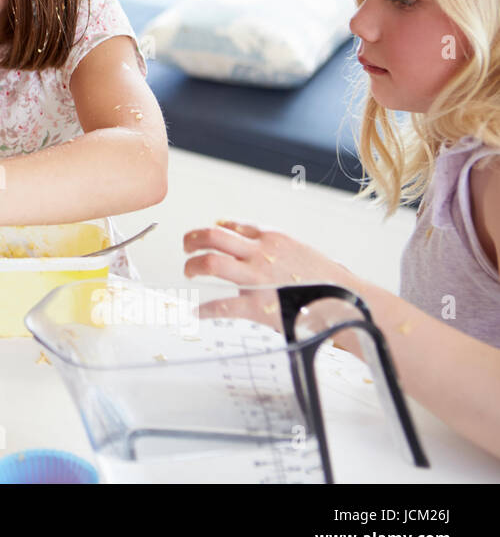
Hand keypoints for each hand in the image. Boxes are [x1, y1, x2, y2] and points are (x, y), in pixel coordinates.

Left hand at [183, 220, 359, 330]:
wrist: (350, 302)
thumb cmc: (329, 280)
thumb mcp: (302, 251)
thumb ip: (277, 247)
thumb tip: (258, 244)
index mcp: (274, 238)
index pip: (234, 225)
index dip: (215, 228)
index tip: (207, 232)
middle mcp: (261, 253)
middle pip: (212, 236)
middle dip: (193, 239)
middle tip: (186, 247)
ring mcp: (257, 278)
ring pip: (211, 262)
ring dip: (193, 265)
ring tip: (189, 270)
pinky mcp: (257, 305)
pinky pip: (222, 305)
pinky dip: (205, 309)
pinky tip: (197, 311)